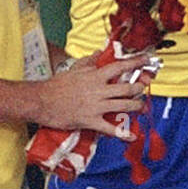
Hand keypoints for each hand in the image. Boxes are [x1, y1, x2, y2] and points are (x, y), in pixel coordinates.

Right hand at [31, 55, 148, 136]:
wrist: (42, 101)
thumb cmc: (57, 84)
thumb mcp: (75, 68)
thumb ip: (90, 61)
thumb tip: (99, 53)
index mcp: (96, 75)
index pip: (120, 66)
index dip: (136, 62)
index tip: (146, 60)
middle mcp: (99, 90)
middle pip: (127, 88)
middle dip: (139, 88)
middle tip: (143, 87)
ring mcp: (96, 106)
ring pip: (124, 105)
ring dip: (136, 106)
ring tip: (141, 105)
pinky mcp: (91, 121)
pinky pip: (110, 128)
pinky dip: (123, 133)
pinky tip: (131, 135)